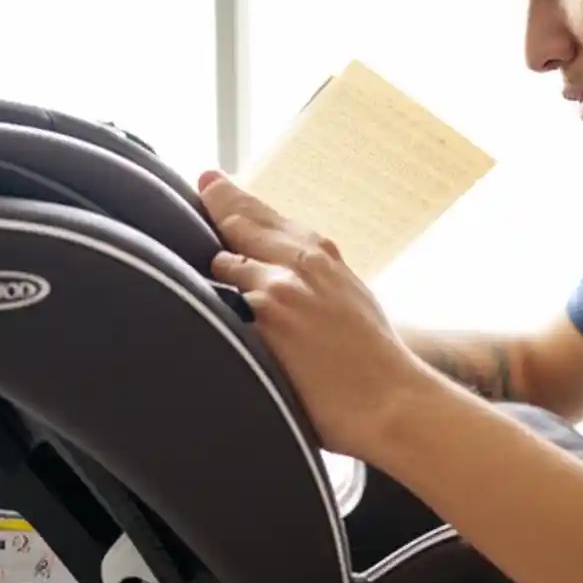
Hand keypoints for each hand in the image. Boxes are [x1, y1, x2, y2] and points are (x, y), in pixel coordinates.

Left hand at [196, 169, 426, 456]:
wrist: (391, 401)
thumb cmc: (374, 362)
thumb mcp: (352, 300)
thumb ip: (318, 279)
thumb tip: (284, 272)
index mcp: (323, 256)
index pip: (266, 217)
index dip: (234, 199)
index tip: (211, 181)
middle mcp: (300, 262)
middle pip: (240, 222)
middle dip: (215, 203)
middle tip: (198, 185)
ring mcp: (278, 288)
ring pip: (222, 263)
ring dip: (210, 275)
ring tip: (192, 277)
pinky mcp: (262, 319)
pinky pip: (216, 303)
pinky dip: (205, 305)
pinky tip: (191, 308)